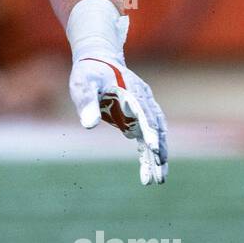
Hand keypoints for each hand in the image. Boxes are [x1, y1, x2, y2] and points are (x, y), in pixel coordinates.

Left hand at [69, 55, 167, 184]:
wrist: (99, 62)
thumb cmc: (90, 73)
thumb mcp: (84, 84)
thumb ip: (87, 101)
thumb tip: (89, 125)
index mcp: (133, 91)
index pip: (145, 113)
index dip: (149, 130)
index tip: (153, 148)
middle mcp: (144, 102)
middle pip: (157, 128)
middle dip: (159, 151)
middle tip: (159, 175)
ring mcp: (143, 111)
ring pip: (156, 136)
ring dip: (157, 158)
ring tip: (158, 180)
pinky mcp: (137, 119)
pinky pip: (145, 139)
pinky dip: (147, 156)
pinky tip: (147, 174)